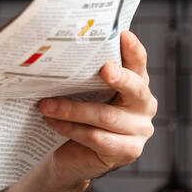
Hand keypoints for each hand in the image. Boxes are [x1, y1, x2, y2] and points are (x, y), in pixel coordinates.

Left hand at [36, 30, 156, 185]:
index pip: (138, 63)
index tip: (123, 34)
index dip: (133, 49)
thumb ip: (86, 77)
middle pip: (134, 89)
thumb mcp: (85, 93)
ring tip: (46, 104)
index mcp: (137, 84)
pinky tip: (52, 122)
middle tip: (104, 69)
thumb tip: (60, 53)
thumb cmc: (79, 118)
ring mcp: (139, 131)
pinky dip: (71, 128)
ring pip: (106, 116)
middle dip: (119, 77)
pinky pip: (96, 137)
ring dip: (72, 109)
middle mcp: (144, 106)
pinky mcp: (127, 151)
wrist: (72, 156)